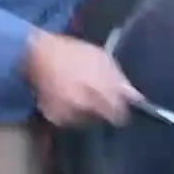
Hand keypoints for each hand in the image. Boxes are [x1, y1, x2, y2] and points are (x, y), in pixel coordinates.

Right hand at [26, 30, 140, 126]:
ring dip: (88, 112)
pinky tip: (67, 97)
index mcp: (97, 88)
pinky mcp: (55, 117)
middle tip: (97, 95)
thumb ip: (118, 79)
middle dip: (104, 109)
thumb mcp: (101, 58)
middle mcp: (83, 104)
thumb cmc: (73, 53)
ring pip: (87, 121)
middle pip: (103, 118)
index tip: (121, 107)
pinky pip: (71, 120)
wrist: (38, 54)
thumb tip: (135, 98)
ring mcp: (67, 113)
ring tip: (80, 93)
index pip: (118, 113)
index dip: (121, 110)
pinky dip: (72, 113)